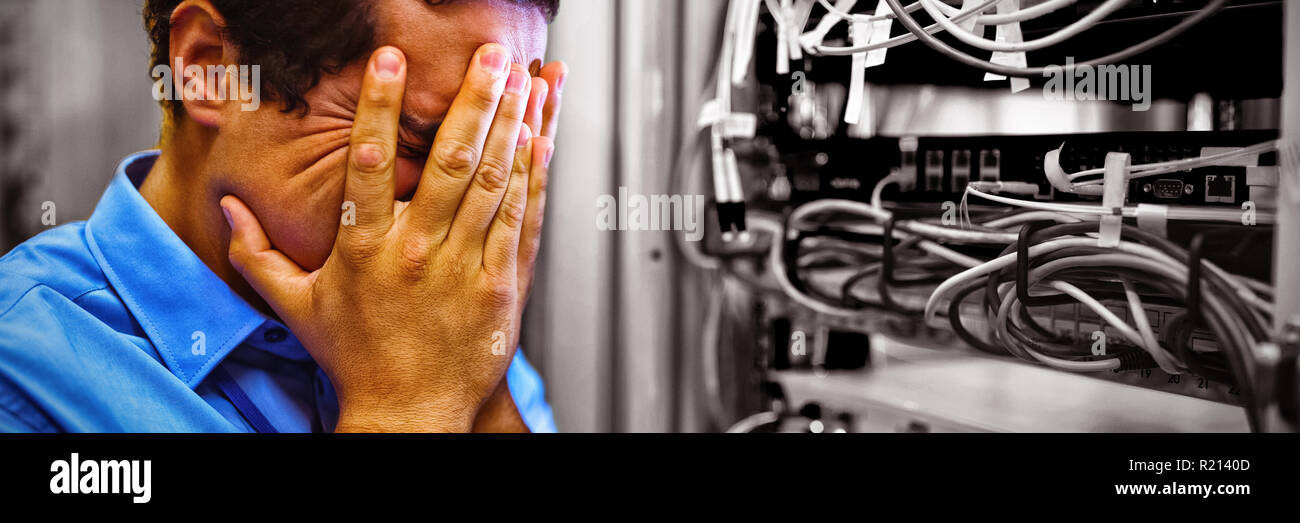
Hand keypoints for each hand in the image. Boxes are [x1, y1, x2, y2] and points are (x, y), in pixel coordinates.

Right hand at [221, 44, 553, 431]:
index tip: (391, 62)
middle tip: (488, 55)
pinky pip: (519, 220)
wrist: (410, 416)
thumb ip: (258, 254)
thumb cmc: (356, 359)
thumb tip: (225, 210)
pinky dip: (531, 177)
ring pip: (492, 184)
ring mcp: (464, 269)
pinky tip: (539, 139)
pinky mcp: (501, 285)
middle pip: (449, 163)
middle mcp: (417, 253)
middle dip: (472, 101)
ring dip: (510, 126)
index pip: (370, 163)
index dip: (381, 107)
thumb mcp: (297, 306)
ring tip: (521, 79)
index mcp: (365, 250)